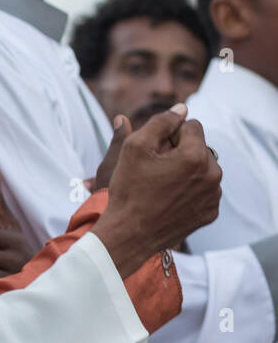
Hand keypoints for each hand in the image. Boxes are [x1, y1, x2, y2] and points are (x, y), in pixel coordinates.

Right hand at [92, 105, 221, 276]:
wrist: (130, 233)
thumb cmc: (129, 188)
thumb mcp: (134, 147)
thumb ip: (160, 122)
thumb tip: (181, 109)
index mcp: (196, 156)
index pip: (192, 126)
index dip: (169, 133)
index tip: (153, 150)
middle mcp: (213, 175)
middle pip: (199, 148)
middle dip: (179, 151)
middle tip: (154, 168)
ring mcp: (213, 196)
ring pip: (202, 169)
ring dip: (185, 170)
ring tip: (160, 184)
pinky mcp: (210, 212)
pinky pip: (203, 191)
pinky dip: (189, 190)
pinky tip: (168, 198)